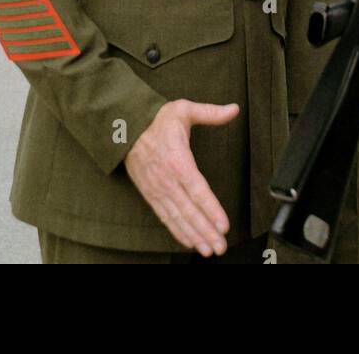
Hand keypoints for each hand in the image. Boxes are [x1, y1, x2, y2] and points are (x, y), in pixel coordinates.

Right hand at [124, 99, 238, 254]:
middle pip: (189, 211)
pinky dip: (178, 231)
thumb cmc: (156, 119)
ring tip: (209, 250)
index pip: (198, 190)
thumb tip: (234, 109)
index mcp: (178, 160)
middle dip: (206, 231)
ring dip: (194, 236)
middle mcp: (167, 180)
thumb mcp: (183, 110)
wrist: (124, 127)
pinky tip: (189, 242)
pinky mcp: (151, 194)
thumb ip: (210, 113)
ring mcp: (158, 190)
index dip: (211, 209)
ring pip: (178, 218)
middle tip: (221, 247)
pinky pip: (165, 217)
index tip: (224, 225)